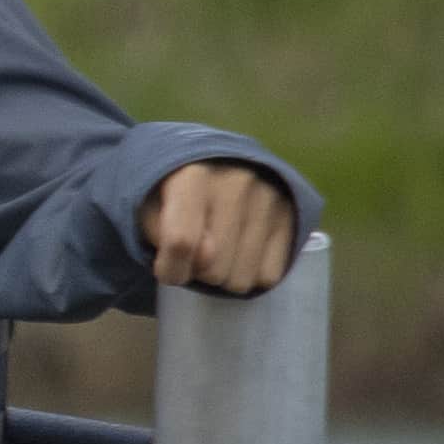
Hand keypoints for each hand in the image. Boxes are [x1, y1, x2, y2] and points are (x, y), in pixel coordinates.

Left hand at [148, 159, 304, 295]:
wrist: (219, 164)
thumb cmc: (174, 192)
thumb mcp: (150, 209)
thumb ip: (164, 236)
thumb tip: (206, 256)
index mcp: (192, 176)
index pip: (181, 241)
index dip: (171, 268)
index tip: (168, 268)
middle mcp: (237, 183)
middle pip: (213, 269)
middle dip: (198, 271)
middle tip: (197, 250)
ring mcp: (270, 199)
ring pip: (241, 278)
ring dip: (224, 275)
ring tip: (220, 249)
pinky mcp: (292, 215)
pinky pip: (269, 276)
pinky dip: (251, 273)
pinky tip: (243, 250)